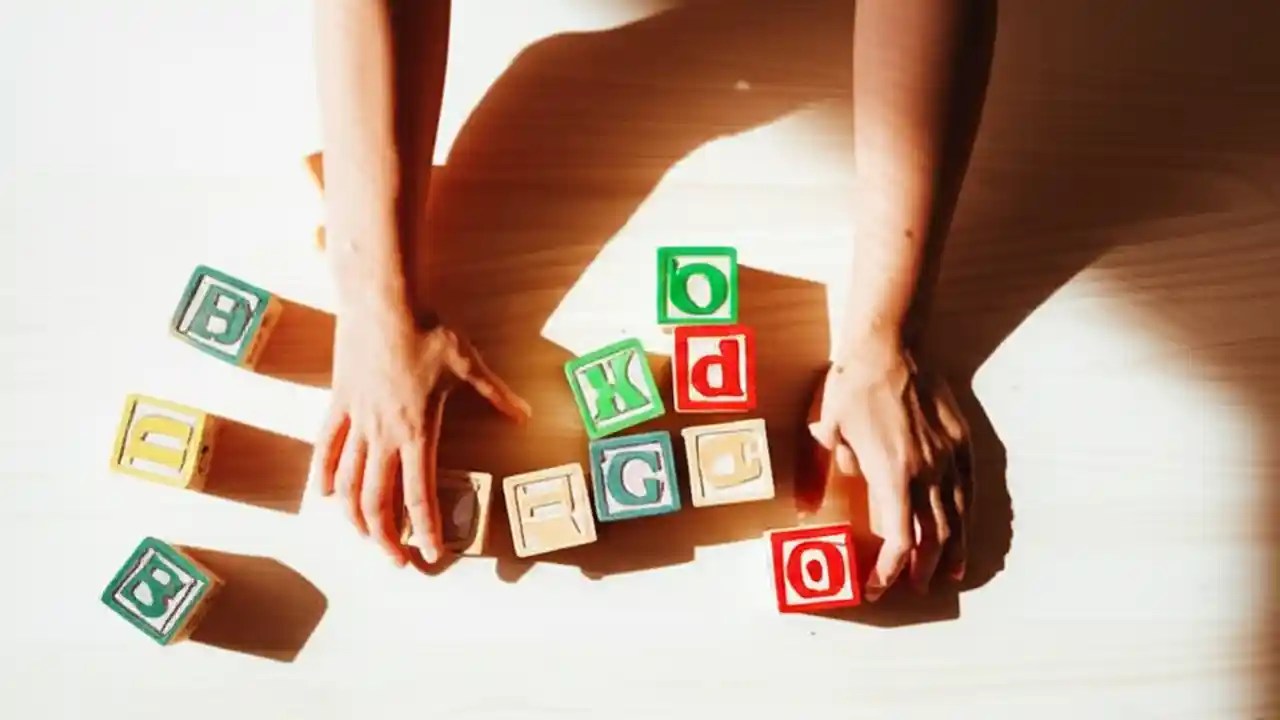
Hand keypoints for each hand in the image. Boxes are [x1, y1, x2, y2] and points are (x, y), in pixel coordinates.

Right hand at [311, 306, 530, 565]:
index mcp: (417, 431)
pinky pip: (325, 447)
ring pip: (348, 484)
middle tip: (398, 559)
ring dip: (355, 518)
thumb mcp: (469, 365)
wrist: (381, 301)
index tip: (430, 555)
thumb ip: (496, 395)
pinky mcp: (338, 403)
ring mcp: (356, 421)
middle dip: (386, 539)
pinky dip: (324, 475)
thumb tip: (524, 415)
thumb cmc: (426, 331)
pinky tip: (325, 496)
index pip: (419, 495)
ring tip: (365, 538)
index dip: (425, 529)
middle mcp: (383, 434)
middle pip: (378, 502)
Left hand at [806, 339, 971, 601]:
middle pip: (933, 536)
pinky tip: (965, 528)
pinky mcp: (961, 441)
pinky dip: (969, 516)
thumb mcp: (827, 430)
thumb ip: (817, 472)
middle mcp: (926, 472)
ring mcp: (948, 457)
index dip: (889, 570)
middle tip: (911, 586)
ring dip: (952, 551)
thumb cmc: (853, 386)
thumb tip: (804, 508)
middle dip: (921, 568)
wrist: (890, 345)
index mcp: (892, 473)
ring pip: (958, 517)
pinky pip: (970, 488)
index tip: (878, 584)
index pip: (900, 539)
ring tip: (947, 573)